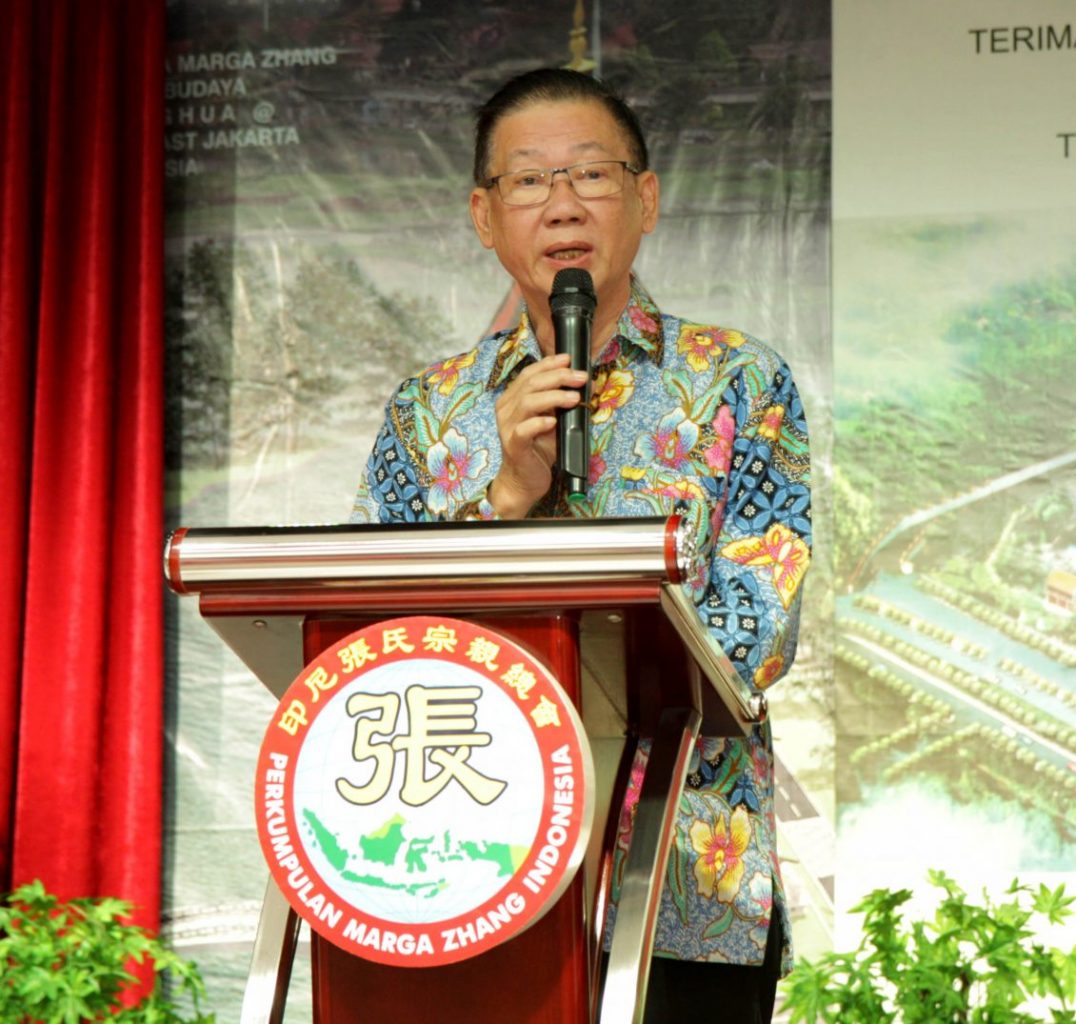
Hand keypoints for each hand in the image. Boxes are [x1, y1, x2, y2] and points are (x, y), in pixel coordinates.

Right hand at [488, 353, 587, 517]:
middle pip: (530, 384)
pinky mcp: (513, 446)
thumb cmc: (539, 448)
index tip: (569, 359)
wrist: (525, 480)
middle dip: (558, 377)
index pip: (529, 374)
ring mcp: (507, 427)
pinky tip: (552, 421)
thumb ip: (560, 402)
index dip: (549, 364)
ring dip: (553, 397)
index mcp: (512, 399)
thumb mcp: (552, 420)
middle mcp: (506, 410)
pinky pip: (523, 430)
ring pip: (527, 402)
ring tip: (574, 398)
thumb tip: (582, 384)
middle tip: (580, 378)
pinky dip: (539, 423)